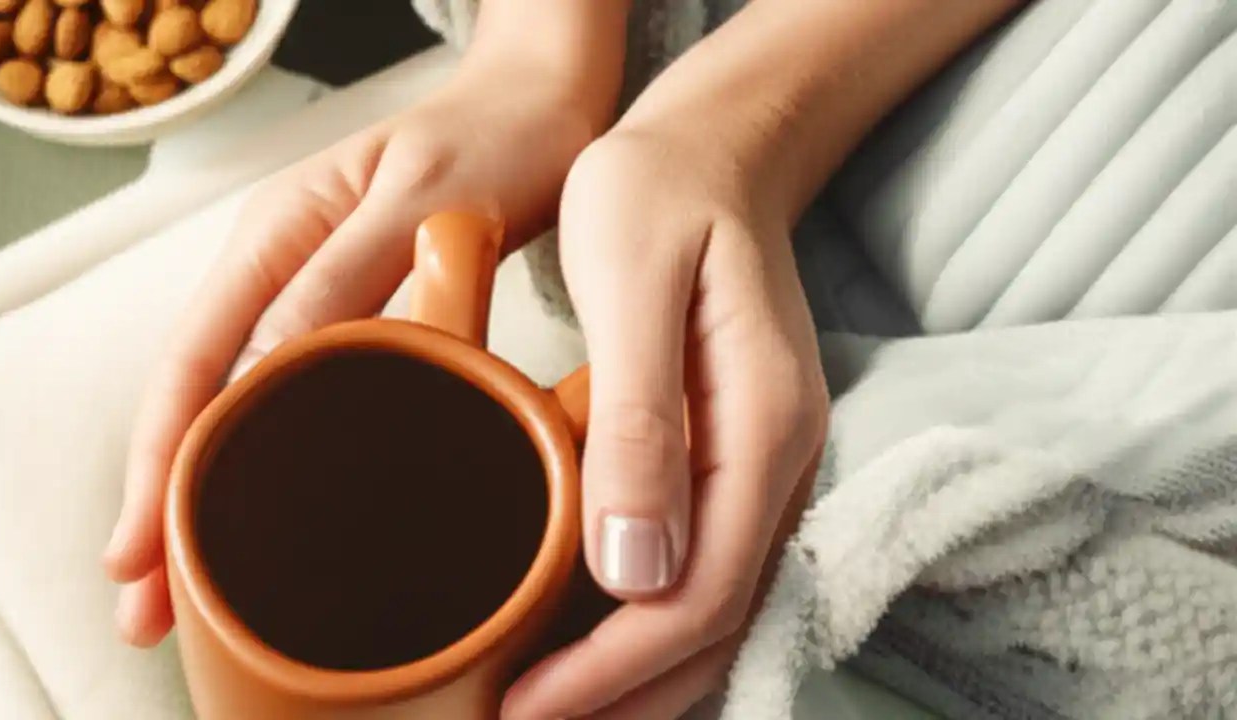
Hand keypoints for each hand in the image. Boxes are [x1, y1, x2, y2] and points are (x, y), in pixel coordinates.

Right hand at [102, 55, 606, 646]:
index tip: (141, 552)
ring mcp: (312, 297)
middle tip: (148, 609)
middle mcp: (279, 270)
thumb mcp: (423, 199)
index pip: (195, 364)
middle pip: (199, 399)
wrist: (548, 110)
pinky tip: (264, 516)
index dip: (163, 464)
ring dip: (210, 496)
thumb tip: (262, 374)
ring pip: (237, 408)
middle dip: (167, 504)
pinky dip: (269, 464)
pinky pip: (292, 400)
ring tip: (186, 591)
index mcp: (278, 234)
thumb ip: (344, 278)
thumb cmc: (497, 140)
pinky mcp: (355, 320)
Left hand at [502, 103, 829, 718]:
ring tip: (545, 708)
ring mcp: (763, 466)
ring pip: (715, 613)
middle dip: (622, 697)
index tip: (523, 705)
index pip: (700, 592)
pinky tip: (585, 639)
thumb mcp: (634, 281)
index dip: (612, 668)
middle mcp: (779, 463)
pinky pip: (704, 570)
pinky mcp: (734, 460)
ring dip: (635, 678)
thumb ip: (641, 420)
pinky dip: (648, 628)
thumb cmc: (658, 193)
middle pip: (716, 626)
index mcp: (762, 426)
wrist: (712, 148)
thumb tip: (636, 569)